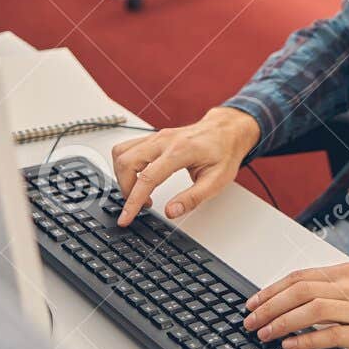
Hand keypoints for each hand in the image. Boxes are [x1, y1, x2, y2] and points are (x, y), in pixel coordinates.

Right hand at [110, 107, 260, 225]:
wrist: (226, 131)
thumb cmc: (223, 152)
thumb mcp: (216, 181)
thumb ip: (192, 198)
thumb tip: (171, 211)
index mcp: (180, 151)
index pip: (147, 178)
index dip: (133, 201)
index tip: (126, 217)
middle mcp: (164, 140)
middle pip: (127, 162)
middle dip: (126, 189)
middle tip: (140, 205)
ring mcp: (156, 136)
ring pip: (122, 153)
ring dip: (123, 177)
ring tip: (139, 193)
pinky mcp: (153, 137)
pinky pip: (127, 148)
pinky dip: (126, 166)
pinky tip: (138, 178)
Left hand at [242, 262, 348, 348]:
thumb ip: (336, 288)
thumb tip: (300, 298)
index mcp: (347, 272)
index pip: (299, 277)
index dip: (271, 290)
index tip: (252, 302)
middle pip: (299, 291)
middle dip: (268, 306)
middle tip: (248, 321)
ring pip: (312, 309)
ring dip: (282, 322)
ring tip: (264, 334)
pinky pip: (334, 334)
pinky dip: (308, 340)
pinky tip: (291, 345)